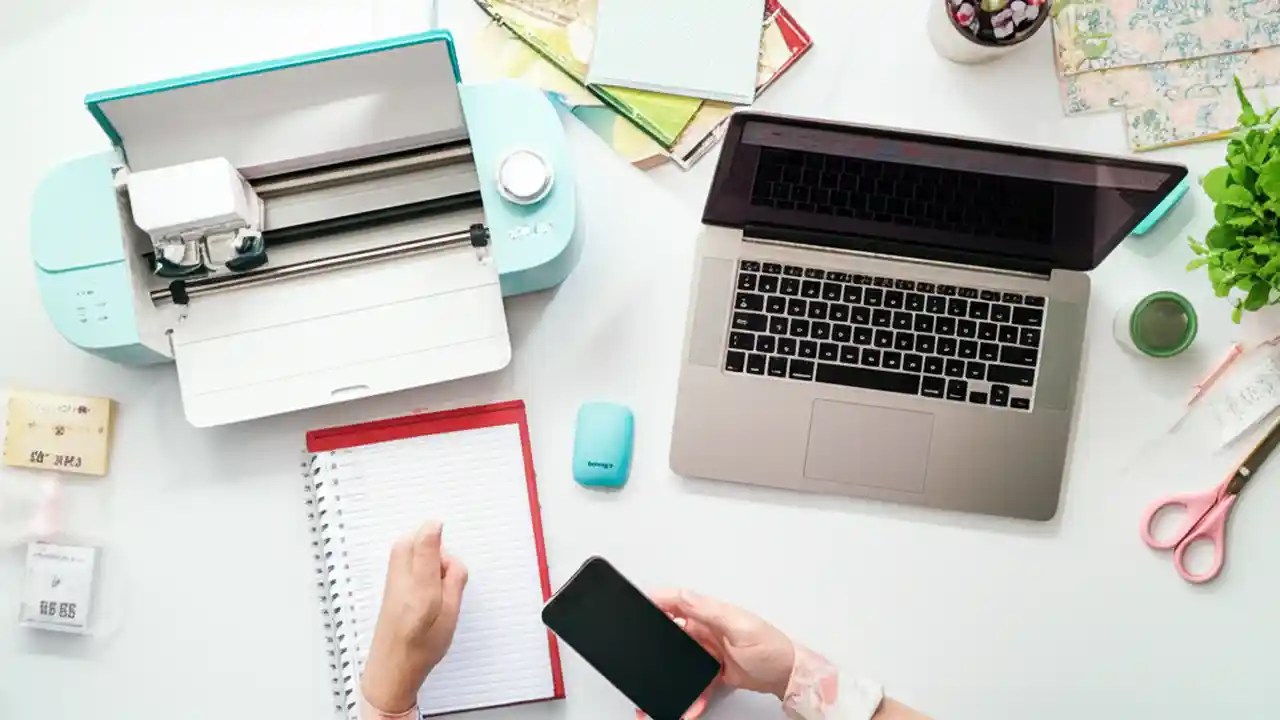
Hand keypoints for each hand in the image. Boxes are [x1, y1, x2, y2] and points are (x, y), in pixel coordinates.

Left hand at [361, 521, 468, 713]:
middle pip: (408, 543)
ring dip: (419, 550)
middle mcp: (402, 582)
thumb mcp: (450, 614)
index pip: (423, 546)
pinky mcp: (387, 589)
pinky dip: (413, 560)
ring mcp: (391, 584)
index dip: (432, 531)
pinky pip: (400, 562)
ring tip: (437, 576)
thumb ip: (453, 581)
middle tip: (444, 564)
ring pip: (403, 551)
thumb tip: (450, 556)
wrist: (391, 670)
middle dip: (426, 540)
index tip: (440, 524)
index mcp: (421, 589)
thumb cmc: (423, 647)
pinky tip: (426, 580)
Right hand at [652, 589, 795, 699]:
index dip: (658, 600)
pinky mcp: (713, 670)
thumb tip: (683, 595)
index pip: (679, 601)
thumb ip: (710, 612)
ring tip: (662, 692)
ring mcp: (710, 651)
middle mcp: (708, 630)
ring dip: (672, 677)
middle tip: (642, 656)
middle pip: (674, 634)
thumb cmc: (770, 647)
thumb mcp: (740, 626)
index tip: (639, 605)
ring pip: (681, 662)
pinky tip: (689, 705)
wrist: (788, 676)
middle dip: (657, 644)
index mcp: (713, 614)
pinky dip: (691, 695)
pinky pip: (696, 682)